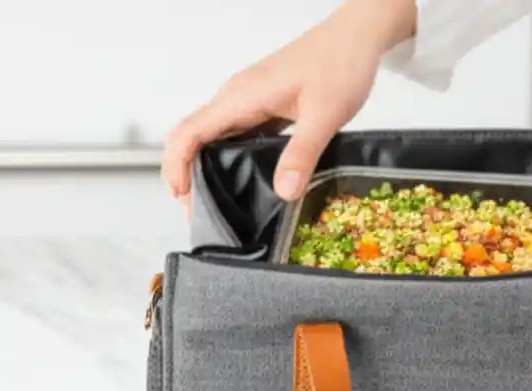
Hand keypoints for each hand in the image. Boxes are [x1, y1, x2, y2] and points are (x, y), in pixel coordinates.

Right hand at [161, 0, 414, 207]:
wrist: (355, 38)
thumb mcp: (325, 115)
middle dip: (187, 174)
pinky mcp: (263, 104)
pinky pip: (236, 133)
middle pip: (193, 136)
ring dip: (207, 166)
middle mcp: (238, 97)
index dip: (176, 166)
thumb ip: (302, 154)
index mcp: (242, 97)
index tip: (181, 196)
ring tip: (218, 203)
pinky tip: (246, 178)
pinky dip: (229, 157)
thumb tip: (283, 192)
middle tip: (201, 212)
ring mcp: (249, 100)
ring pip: (213, 136)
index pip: (189, 131)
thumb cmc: (340, 64)